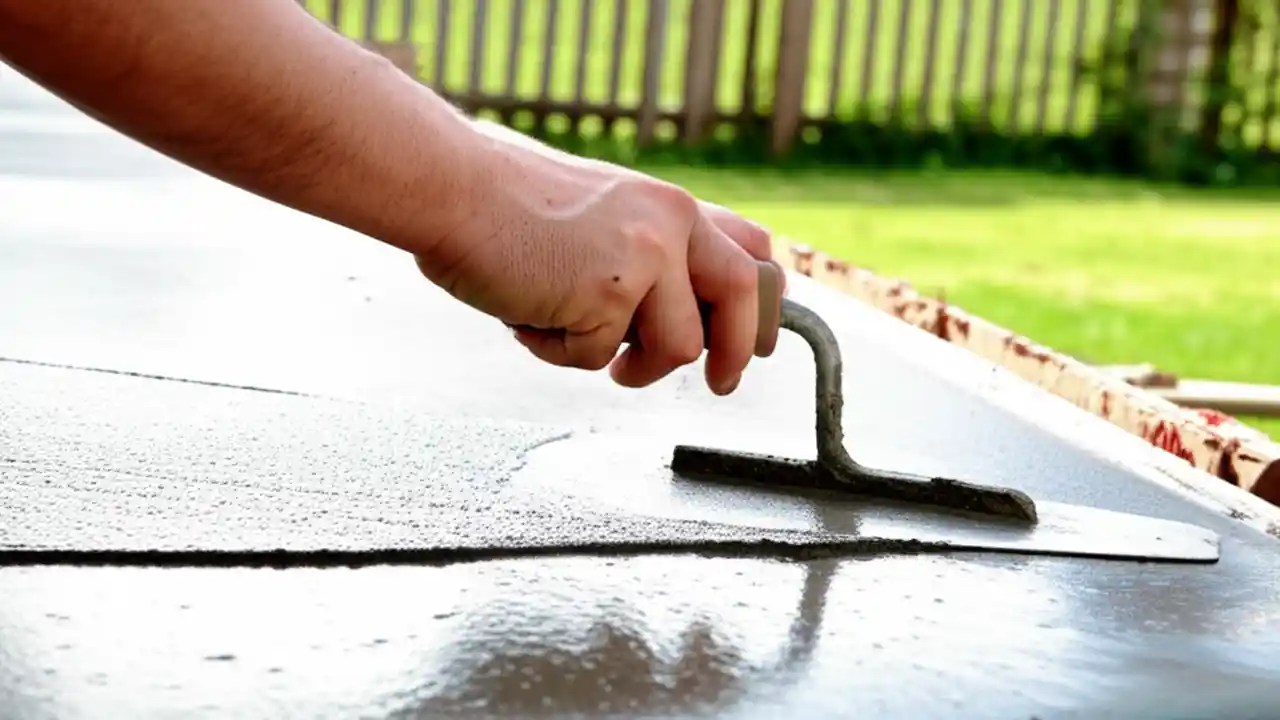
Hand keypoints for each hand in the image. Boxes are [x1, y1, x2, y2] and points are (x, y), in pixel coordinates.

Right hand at [413, 121, 776, 394]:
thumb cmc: (509, 206)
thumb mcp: (600, 212)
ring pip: (677, 347)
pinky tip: (529, 315)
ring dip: (633, 366)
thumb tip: (678, 305)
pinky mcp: (607, 293)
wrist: (454, 189)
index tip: (751, 344)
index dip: (760, 303)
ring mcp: (644, 256)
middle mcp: (669, 222)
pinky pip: (599, 357)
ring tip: (576, 342)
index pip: (751, 249)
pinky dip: (558, 352)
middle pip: (744, 294)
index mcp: (670, 205)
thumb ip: (646, 246)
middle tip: (720, 385)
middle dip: (737, 352)